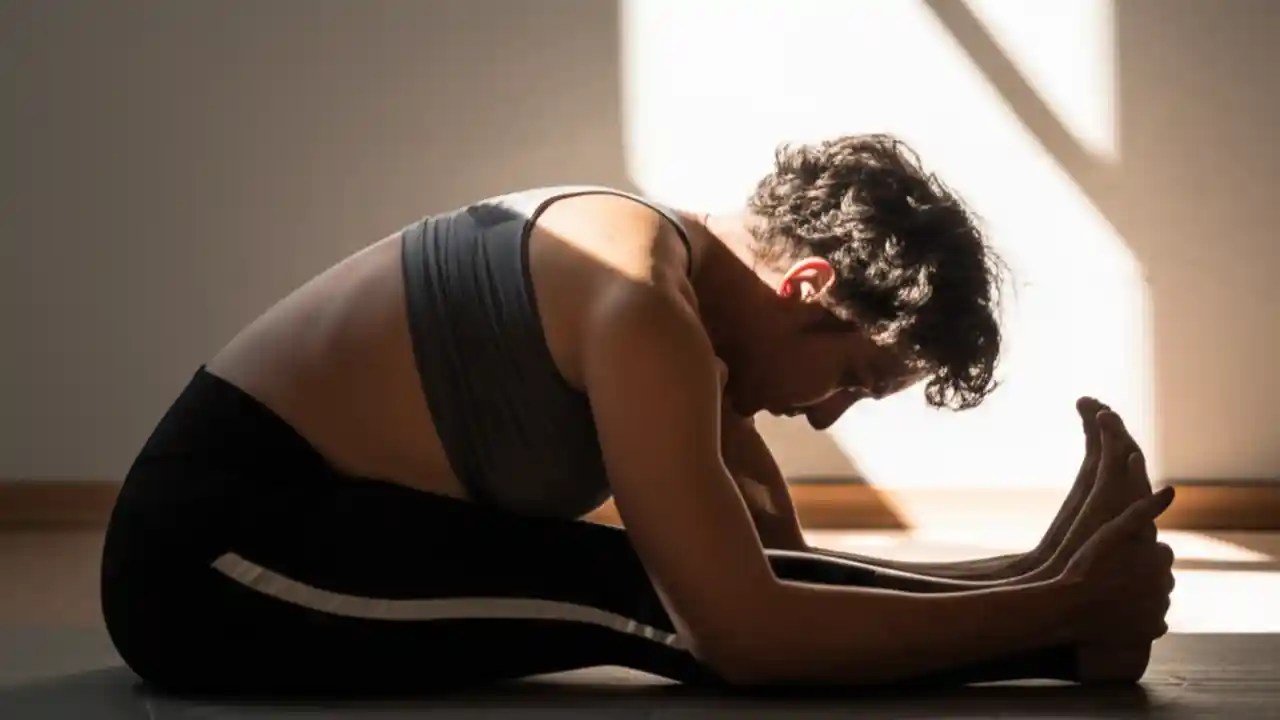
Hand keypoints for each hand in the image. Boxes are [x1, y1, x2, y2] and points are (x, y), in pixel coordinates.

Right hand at [1061, 481, 1176, 645]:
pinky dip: (1143, 618)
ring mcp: (1161, 609)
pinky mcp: (1152, 631)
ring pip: (1158, 599)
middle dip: (1144, 576)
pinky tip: (1122, 614)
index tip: (1119, 557)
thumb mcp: (1111, 531)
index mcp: (1161, 559)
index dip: (1140, 554)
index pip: (1161, 553)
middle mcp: (1167, 584)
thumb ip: (1143, 509)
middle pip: (1161, 576)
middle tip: (1113, 576)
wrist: (1069, 608)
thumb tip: (1172, 488)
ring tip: (1114, 595)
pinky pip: (1155, 623)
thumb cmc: (1086, 566)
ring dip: (1144, 596)